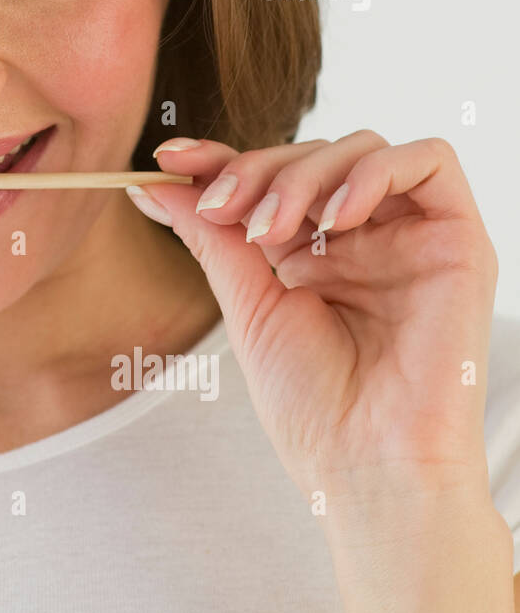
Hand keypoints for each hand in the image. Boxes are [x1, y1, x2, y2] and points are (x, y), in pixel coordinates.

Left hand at [130, 131, 498, 506]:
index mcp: (311, 252)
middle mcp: (363, 237)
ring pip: (360, 148)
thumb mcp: (246, 304)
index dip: (220, 158)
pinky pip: (430, 161)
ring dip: (303, 174)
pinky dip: (374, 172)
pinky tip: (334, 219)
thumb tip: (155, 181)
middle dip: (257, 170)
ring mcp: (409, 235)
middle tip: (223, 210)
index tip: (169, 157)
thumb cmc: (311, 405)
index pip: (269, 177)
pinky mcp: (458, 240)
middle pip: (311, 154)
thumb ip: (210, 235)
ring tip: (271, 227)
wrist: (368, 464)